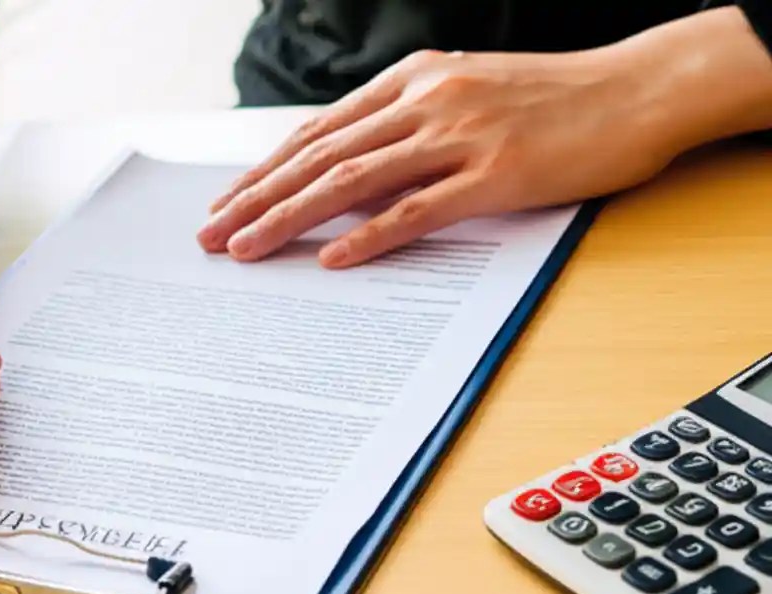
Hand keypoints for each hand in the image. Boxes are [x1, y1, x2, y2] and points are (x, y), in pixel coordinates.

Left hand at [199, 8, 771, 267]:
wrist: (636, 90)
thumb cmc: (553, 99)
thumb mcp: (467, 92)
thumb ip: (409, 124)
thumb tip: (352, 174)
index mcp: (414, 79)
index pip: (320, 131)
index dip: (266, 170)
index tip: (228, 202)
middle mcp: (426, 100)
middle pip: (320, 155)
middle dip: (258, 197)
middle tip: (213, 233)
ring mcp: (460, 135)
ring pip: (353, 180)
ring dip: (291, 217)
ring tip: (247, 248)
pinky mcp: (497, 173)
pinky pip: (418, 209)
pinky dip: (370, 235)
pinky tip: (332, 260)